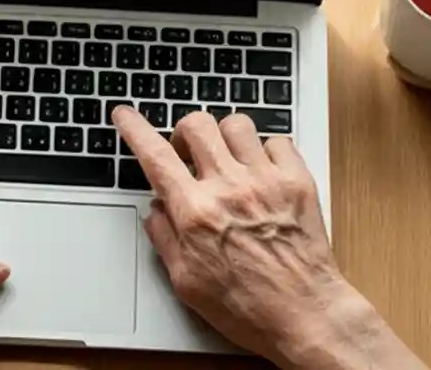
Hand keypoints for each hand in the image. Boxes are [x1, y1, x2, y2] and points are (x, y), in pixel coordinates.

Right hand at [114, 108, 425, 369]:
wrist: (306, 316)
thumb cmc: (248, 308)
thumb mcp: (186, 283)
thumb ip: (164, 238)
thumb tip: (155, 209)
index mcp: (196, 214)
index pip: (155, 155)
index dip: (134, 128)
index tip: (125, 115)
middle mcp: (230, 189)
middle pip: (196, 125)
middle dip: (184, 132)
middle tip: (188, 153)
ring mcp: (267, 181)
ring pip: (236, 124)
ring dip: (224, 137)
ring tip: (227, 160)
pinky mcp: (298, 182)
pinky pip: (277, 141)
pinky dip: (265, 150)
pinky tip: (262, 171)